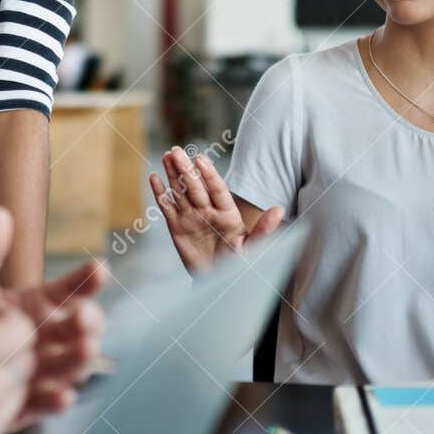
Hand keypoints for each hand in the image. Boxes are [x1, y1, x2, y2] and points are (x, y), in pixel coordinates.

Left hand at [1, 257, 108, 426]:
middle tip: (83, 317)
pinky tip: (63, 397)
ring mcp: (42, 370)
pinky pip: (46, 403)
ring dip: (80, 359)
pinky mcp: (28, 402)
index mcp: (40, 305)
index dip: (88, 279)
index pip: (72, 289)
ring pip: (71, 365)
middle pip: (81, 328)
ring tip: (84, 350)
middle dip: (88, 322)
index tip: (99, 269)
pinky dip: (56, 400)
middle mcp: (49, 337)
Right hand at [148, 146, 283, 272]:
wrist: (217, 282)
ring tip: (167, 156)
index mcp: (227, 214)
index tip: (201, 159)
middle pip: (196, 186)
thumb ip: (264, 230)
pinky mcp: (176, 226)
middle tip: (177, 151)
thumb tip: (279, 210)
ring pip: (181, 191)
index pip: (218, 190)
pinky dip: (160, 193)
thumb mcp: (252, 249)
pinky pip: (167, 206)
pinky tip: (154, 177)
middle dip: (186, 169)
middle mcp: (208, 211)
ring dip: (173, 174)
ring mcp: (191, 217)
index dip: (209, 175)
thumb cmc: (237, 265)